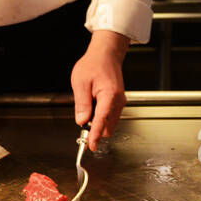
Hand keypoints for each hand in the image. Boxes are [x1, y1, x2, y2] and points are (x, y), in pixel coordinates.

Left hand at [71, 30, 128, 150]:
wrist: (106, 55)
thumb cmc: (94, 64)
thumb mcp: (81, 82)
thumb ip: (82, 103)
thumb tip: (82, 121)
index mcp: (109, 95)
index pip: (102, 121)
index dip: (95, 135)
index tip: (91, 146)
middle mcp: (118, 101)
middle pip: (108, 126)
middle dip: (95, 128)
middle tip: (82, 120)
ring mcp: (120, 102)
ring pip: (110, 123)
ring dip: (98, 123)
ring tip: (86, 108)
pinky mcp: (118, 102)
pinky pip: (111, 116)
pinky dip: (101, 117)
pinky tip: (93, 107)